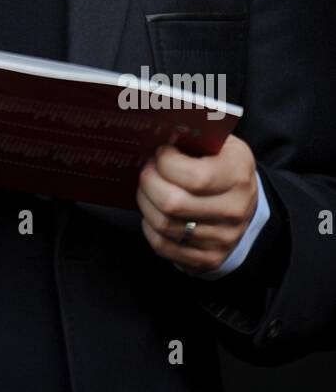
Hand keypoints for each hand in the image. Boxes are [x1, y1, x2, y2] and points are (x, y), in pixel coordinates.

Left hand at [136, 134, 257, 275]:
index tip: (160, 153)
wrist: (246, 204)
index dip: (166, 163)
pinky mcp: (207, 259)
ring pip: (163, 225)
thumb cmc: (223, 166)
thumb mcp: (220, 144)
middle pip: (172, 203)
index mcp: (238, 174)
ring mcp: (222, 239)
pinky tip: (153, 210)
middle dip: (149, 182)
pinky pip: (163, 245)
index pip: (194, 177)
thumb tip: (157, 132)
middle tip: (146, 170)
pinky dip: (149, 226)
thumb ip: (193, 136)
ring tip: (147, 187)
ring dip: (146, 202)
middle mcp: (234, 211)